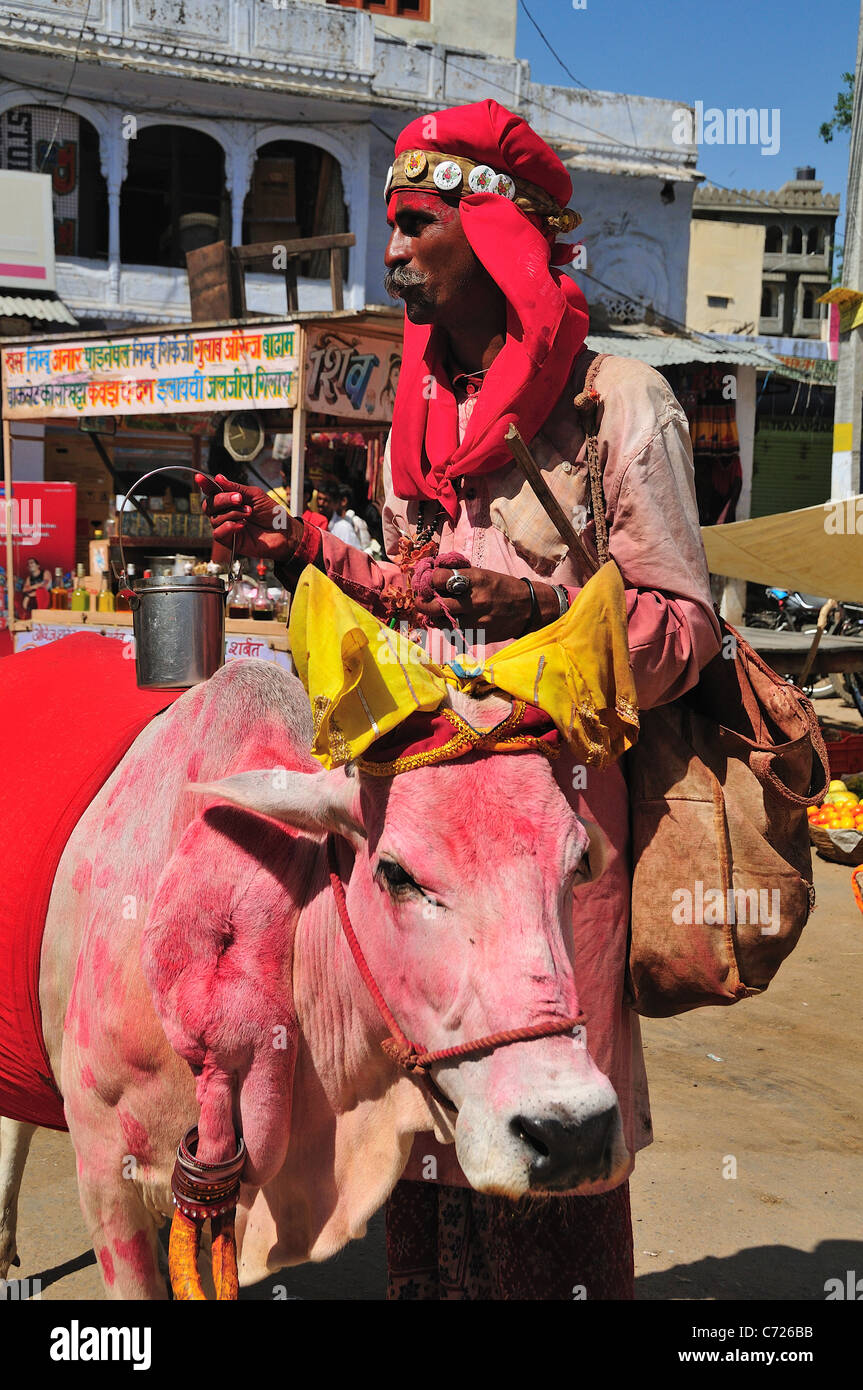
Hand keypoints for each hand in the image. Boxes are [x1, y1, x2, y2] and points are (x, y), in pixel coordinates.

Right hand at [196, 474, 303, 561]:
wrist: (284, 533)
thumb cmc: (272, 514)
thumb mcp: (255, 495)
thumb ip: (236, 488)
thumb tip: (218, 478)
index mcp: (231, 500)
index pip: (213, 491)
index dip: (205, 484)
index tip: (199, 477)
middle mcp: (226, 513)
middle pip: (209, 504)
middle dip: (222, 499)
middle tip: (239, 499)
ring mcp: (227, 527)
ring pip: (214, 518)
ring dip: (232, 513)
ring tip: (249, 514)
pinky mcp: (230, 541)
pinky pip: (218, 533)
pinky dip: (229, 526)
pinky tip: (242, 525)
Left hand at [412, 566, 557, 644]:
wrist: (527, 608)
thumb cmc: (502, 587)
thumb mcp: (483, 574)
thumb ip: (460, 575)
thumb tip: (434, 573)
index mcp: (476, 580)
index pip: (440, 578)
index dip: (430, 579)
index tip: (428, 581)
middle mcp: (475, 600)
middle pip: (437, 605)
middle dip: (422, 603)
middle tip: (419, 601)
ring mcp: (477, 620)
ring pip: (443, 622)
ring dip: (434, 617)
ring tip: (433, 612)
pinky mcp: (479, 635)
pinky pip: (454, 633)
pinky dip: (448, 627)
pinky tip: (449, 621)